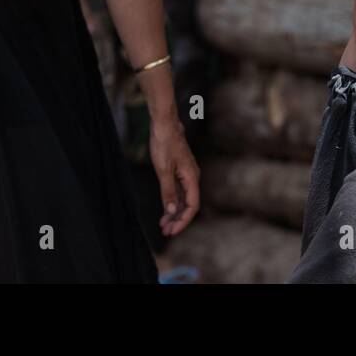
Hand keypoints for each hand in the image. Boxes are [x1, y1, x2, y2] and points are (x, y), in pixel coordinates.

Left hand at [149, 115, 199, 236]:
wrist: (165, 123)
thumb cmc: (165, 143)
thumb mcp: (164, 170)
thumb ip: (168, 191)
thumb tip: (172, 210)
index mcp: (192, 178)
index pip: (192, 206)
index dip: (183, 220)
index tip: (172, 230)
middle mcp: (192, 177)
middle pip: (188, 204)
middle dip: (178, 219)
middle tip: (165, 231)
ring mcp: (186, 174)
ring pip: (183, 198)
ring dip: (174, 212)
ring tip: (164, 224)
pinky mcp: (179, 171)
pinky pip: (179, 191)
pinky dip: (172, 201)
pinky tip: (165, 209)